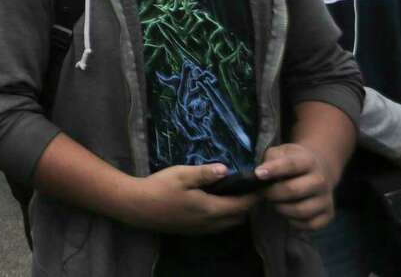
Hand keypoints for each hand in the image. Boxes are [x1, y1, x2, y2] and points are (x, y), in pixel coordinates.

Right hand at [123, 163, 258, 233]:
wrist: (137, 207)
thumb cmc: (159, 188)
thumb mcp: (181, 174)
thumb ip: (204, 173)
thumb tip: (227, 169)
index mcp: (210, 209)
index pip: (242, 205)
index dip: (254, 197)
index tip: (262, 185)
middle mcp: (210, 223)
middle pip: (239, 217)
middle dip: (248, 205)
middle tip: (251, 188)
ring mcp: (201, 229)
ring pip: (229, 224)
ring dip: (237, 212)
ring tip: (237, 195)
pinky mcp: (192, 230)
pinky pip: (218, 226)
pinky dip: (225, 217)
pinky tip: (217, 204)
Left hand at [257, 143, 335, 230]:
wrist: (318, 172)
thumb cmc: (291, 163)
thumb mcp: (280, 153)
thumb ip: (270, 159)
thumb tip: (259, 174)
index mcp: (308, 161)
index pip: (290, 165)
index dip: (273, 169)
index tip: (258, 174)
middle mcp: (321, 180)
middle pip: (292, 190)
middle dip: (272, 193)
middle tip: (263, 192)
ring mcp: (326, 199)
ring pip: (300, 210)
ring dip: (281, 208)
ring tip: (274, 202)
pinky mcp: (329, 215)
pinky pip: (309, 225)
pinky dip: (294, 222)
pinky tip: (288, 213)